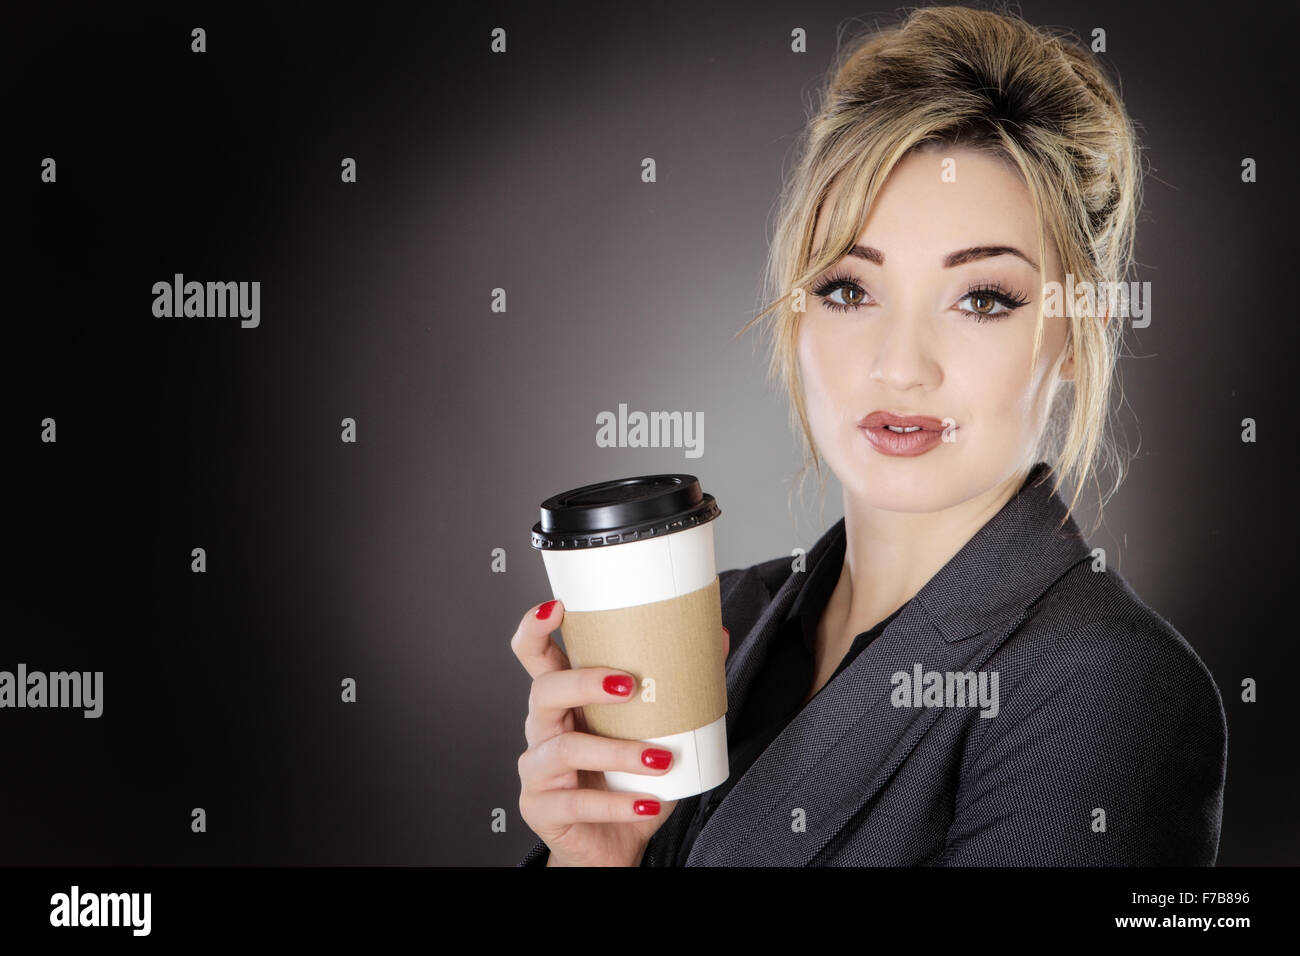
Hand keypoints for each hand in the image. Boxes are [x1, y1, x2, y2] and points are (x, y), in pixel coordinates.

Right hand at [512, 597, 728, 865]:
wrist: (610, 846)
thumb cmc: (626, 783)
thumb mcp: (655, 732)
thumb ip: (679, 689)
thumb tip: (714, 638)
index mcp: (565, 702)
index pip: (534, 655)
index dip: (535, 627)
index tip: (557, 607)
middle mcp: (545, 729)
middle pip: (543, 691)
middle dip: (583, 682)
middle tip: (628, 685)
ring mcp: (538, 770)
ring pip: (566, 748)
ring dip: (617, 751)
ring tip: (659, 757)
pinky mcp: (543, 808)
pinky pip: (577, 803)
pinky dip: (617, 803)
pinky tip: (647, 802)